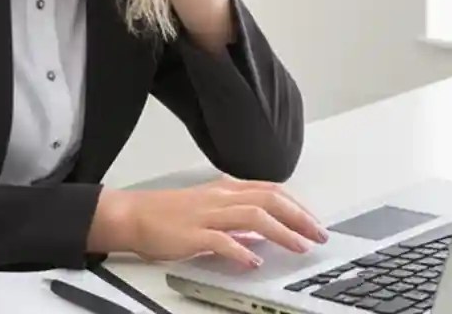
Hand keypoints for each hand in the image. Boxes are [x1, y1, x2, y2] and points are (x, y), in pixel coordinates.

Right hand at [87, 176, 329, 268]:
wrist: (133, 215)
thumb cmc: (168, 214)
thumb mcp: (209, 208)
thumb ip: (236, 217)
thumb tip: (261, 232)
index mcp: (226, 189)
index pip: (272, 191)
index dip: (297, 206)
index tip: (314, 222)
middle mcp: (221, 198)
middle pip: (270, 200)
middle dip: (299, 217)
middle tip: (318, 234)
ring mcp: (208, 215)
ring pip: (254, 217)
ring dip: (282, 232)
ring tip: (299, 246)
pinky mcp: (193, 235)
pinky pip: (223, 241)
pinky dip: (242, 250)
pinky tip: (255, 261)